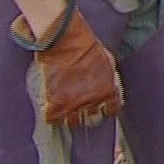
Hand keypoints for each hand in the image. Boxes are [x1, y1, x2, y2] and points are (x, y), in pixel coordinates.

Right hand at [10, 0, 121, 127]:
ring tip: (65, 109)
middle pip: (91, 120)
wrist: (66, 39)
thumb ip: (106, 77)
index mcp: (108, 90)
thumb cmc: (85, 45)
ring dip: (69, 117)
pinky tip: (51, 108)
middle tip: (80, 109)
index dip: (106, 110)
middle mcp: (92, 100)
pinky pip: (52, 119)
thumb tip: (105, 84)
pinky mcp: (54, 102)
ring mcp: (73, 104)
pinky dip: (51, 115)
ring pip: (72, 123)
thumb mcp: (106, 61)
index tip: (102, 109)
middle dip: (87, 115)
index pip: (112, 110)